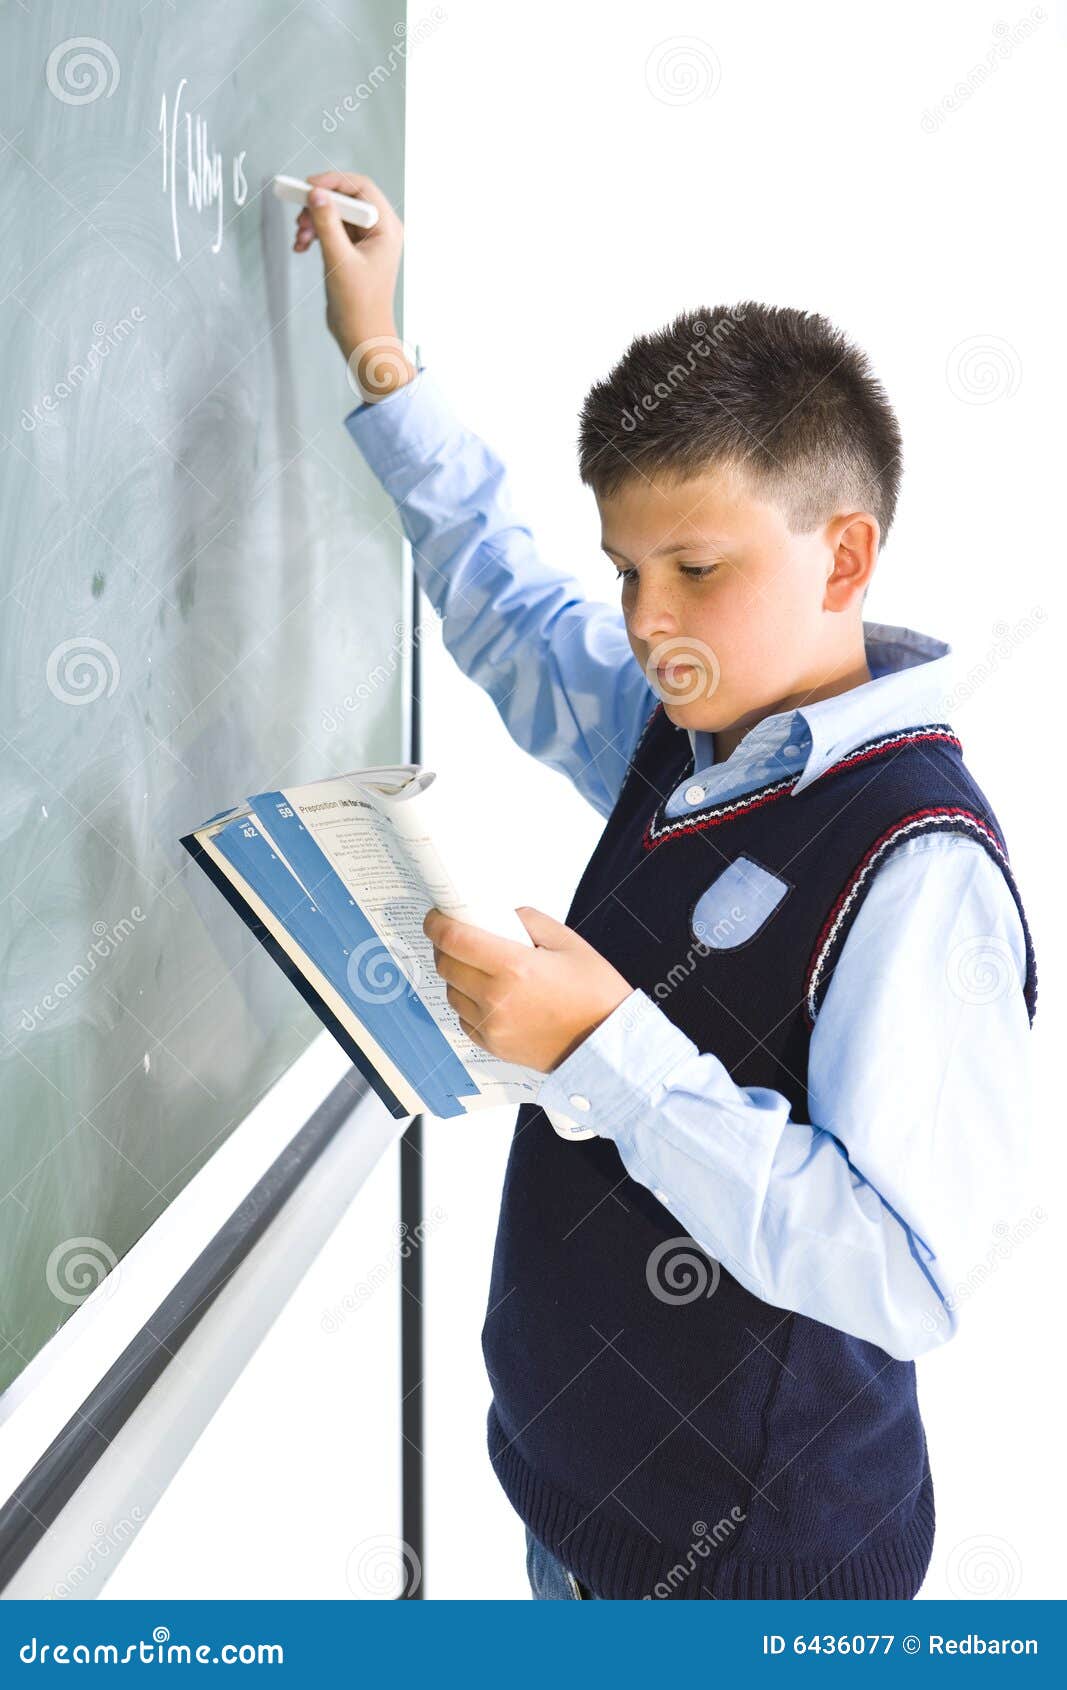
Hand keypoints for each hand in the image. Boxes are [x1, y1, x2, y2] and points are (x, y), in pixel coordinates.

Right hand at [293, 170, 415, 399]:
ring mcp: (365, 241)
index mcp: (386, 228)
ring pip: (335, 214)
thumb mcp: (339, 260)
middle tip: (299, 218)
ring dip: (313, 221)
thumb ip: (327, 224)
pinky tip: (302, 246)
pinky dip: (315, 234)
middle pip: (345, 198)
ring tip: (299, 239)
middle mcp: (379, 230)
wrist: (361, 337)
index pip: (360, 188)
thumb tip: (316, 194)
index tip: (307, 188)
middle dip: (319, 206)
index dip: (332, 182)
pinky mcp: (352, 251)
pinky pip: (331, 230)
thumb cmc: (359, 306)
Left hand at [422, 905, 634, 1074]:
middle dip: (446, 947)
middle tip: (460, 938)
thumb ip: (528, 921)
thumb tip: (500, 915)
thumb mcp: (568, 942)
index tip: (436, 917)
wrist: (607, 1046)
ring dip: (457, 976)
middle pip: (446, 965)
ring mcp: (492, 1026)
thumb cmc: (595, 994)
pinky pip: (464, 1018)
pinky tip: (490, 995)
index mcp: (514, 967)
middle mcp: (496, 998)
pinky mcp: (493, 1046)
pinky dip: (469, 1003)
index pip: (454, 939)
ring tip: (480, 968)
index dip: (437, 923)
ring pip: (451, 992)